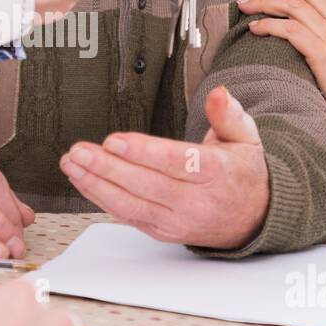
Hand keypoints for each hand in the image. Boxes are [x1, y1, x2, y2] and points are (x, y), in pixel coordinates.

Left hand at [59, 87, 269, 248]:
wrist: (254, 219)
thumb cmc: (242, 172)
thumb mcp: (245, 137)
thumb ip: (228, 114)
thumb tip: (217, 93)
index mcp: (216, 173)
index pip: (176, 163)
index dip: (142, 153)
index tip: (113, 142)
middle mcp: (195, 201)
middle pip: (146, 185)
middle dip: (107, 168)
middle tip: (79, 151)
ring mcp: (177, 220)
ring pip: (131, 205)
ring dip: (96, 184)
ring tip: (71, 164)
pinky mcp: (163, 231)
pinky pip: (127, 216)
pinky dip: (101, 198)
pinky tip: (83, 181)